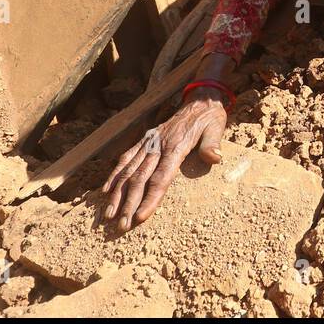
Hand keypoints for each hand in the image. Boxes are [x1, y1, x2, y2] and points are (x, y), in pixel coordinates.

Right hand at [102, 87, 227, 230]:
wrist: (201, 99)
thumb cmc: (209, 118)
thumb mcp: (217, 128)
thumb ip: (213, 144)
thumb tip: (215, 158)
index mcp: (175, 146)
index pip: (161, 178)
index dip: (150, 199)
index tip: (140, 217)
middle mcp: (157, 145)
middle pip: (139, 178)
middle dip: (129, 203)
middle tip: (121, 225)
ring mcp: (149, 142)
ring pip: (128, 170)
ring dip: (117, 193)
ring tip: (108, 214)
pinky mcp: (145, 140)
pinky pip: (126, 158)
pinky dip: (115, 174)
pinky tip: (106, 190)